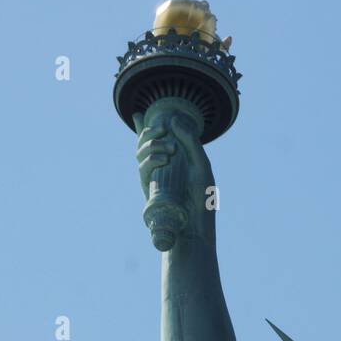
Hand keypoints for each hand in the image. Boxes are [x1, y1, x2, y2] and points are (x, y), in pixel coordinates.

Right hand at [135, 110, 215, 244]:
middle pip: (145, 142)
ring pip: (141, 153)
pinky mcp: (148, 188)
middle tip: (163, 127)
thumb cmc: (202, 199)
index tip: (139, 113)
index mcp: (173, 158)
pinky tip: (163, 159)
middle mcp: (161, 166)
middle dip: (150, 130)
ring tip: (169, 148)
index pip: (156, 138)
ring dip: (153, 145)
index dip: (144, 126)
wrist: (196, 227)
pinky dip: (151, 159)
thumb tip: (173, 119)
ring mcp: (153, 177)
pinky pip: (143, 168)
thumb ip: (191, 142)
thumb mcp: (201, 165)